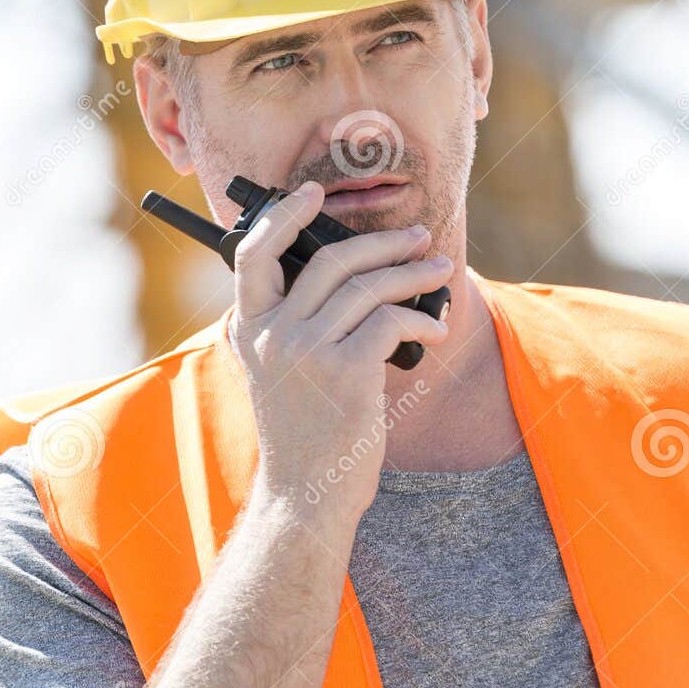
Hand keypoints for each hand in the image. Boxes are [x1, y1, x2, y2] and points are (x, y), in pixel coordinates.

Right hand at [229, 180, 450, 516]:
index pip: (253, 255)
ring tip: (439, 272)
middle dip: (381, 242)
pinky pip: (392, 322)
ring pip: (368, 287)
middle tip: (416, 237)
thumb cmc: (302, 431)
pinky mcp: (345, 372)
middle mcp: (271, 335)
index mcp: (249, 329)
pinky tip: (435, 327)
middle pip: (329, 261)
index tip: (311, 194)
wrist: (303, 493)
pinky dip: (422, 319)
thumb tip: (356, 273)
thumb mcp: (279, 372)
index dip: (283, 217)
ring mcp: (305, 352)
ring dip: (413, 275)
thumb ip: (296, 324)